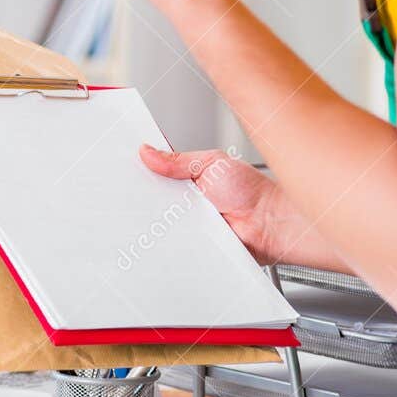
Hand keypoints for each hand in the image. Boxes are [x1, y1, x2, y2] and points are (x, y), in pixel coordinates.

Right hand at [139, 145, 293, 266]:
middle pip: (154, 199)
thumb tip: (149, 151)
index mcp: (190, 178)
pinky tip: (166, 235)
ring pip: (160, 223)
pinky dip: (167, 241)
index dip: (142, 171)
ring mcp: (188, 224)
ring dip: (155, 220)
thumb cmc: (251, 192)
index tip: (126, 168)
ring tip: (154, 213)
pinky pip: (172, 244)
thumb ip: (179, 160)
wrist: (270, 224)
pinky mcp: (191, 245)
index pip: (157, 174)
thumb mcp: (212, 163)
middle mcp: (187, 201)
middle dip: (144, 196)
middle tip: (137, 192)